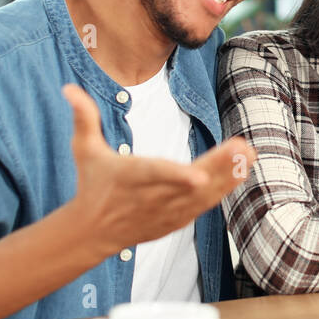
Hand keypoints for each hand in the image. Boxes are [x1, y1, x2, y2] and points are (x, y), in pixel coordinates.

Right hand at [61, 84, 255, 255]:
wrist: (93, 231)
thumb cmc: (92, 184)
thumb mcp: (83, 150)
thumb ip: (83, 118)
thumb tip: (68, 87)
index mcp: (132, 177)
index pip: (155, 175)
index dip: (176, 177)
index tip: (197, 177)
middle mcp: (153, 196)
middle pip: (190, 184)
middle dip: (219, 168)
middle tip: (243, 148)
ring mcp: (167, 211)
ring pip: (204, 196)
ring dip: (228, 176)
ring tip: (249, 155)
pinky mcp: (177, 219)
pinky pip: (205, 205)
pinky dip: (224, 190)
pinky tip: (242, 172)